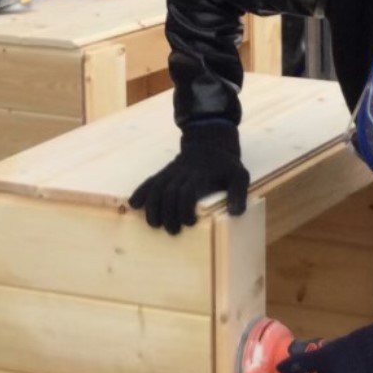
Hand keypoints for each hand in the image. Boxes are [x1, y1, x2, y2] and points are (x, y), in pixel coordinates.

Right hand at [128, 122, 249, 232]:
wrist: (210, 141)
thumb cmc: (226, 165)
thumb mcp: (239, 176)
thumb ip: (238, 194)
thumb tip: (236, 213)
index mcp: (200, 175)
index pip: (186, 192)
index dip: (184, 209)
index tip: (190, 223)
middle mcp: (182, 173)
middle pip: (169, 193)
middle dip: (168, 214)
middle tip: (172, 231)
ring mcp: (171, 172)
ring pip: (156, 187)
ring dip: (152, 207)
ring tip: (153, 224)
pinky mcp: (164, 172)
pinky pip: (150, 180)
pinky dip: (140, 192)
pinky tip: (133, 204)